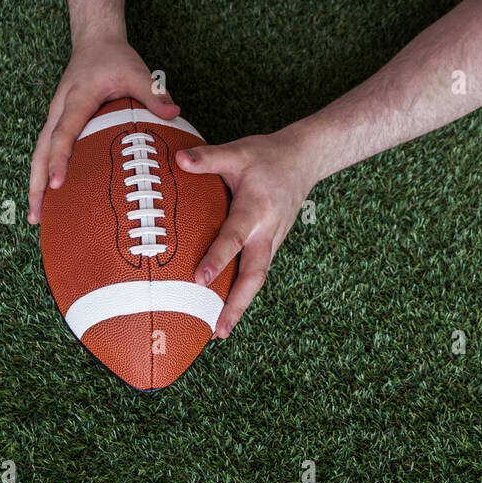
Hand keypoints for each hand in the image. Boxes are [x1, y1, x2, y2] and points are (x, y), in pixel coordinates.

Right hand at [28, 34, 178, 223]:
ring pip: (39, 153)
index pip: (65, 133)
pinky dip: (43, 173)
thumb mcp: (138, 72)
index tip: (58, 184)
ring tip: (36, 216)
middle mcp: (59, 110)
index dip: (60, 159)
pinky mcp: (57, 122)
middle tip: (37, 216)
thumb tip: (175, 113)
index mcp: (76, 99)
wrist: (94, 41)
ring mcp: (54, 117)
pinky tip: (48, 197)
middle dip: (38, 183)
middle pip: (41, 151)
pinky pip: (46, 150)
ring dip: (36, 183)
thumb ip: (155, 94)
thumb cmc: (115, 58)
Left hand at [175, 129, 315, 338]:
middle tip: (219, 329)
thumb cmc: (267, 157)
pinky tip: (228, 307)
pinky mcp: (272, 245)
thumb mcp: (238, 152)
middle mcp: (267, 231)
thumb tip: (178, 158)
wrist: (303, 161)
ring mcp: (272, 241)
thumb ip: (209, 158)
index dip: (217, 258)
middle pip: (254, 275)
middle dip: (237, 304)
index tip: (199, 279)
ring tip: (220, 330)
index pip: (234, 238)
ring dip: (240, 305)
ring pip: (257, 278)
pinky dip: (244, 292)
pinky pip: (257, 271)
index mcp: (256, 209)